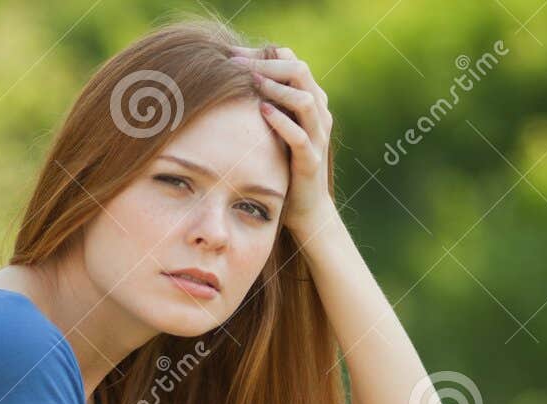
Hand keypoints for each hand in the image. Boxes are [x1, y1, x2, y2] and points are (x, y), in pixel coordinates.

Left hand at [228, 45, 335, 241]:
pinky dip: (282, 121)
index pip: (291, 60)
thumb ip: (263, 102)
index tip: (232, 54)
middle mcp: (319, 113)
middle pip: (299, 71)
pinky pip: (300, 136)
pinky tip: (262, 111)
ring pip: (305, 99)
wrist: (304, 208)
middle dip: (266, 63)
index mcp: (310, 100)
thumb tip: (227, 79)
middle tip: (236, 62)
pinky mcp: (311, 161)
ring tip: (251, 81)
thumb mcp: (274, 127)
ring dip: (276, 87)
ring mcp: (318, 136)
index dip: (263, 53)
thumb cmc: (283, 163)